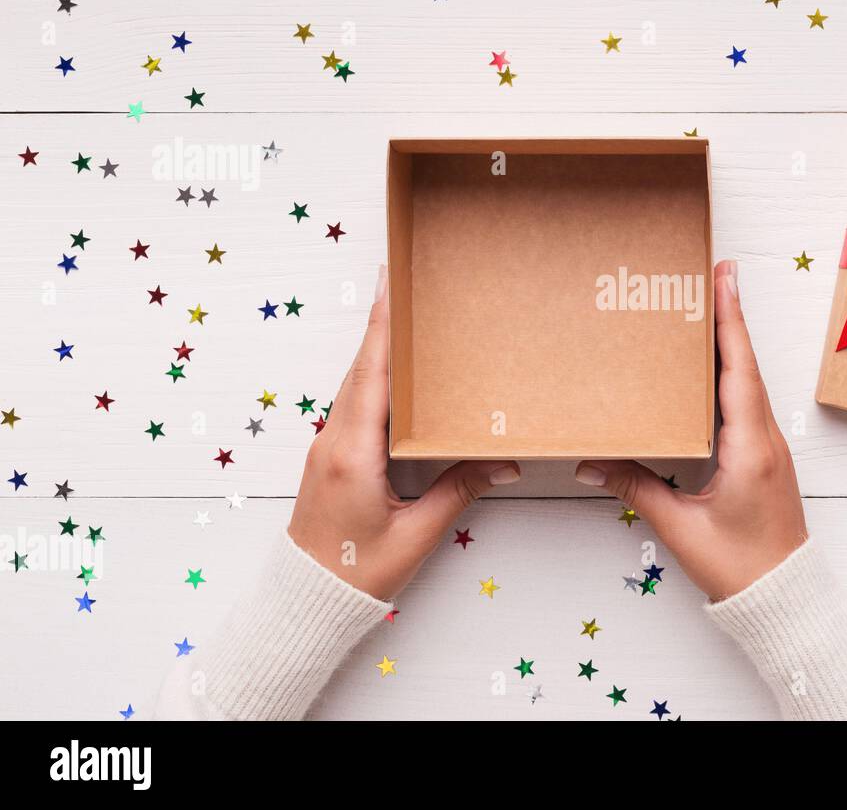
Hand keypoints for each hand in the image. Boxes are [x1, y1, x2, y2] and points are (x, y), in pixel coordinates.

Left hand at [288, 265, 520, 599]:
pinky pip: (351, 403)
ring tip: (400, 317)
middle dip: (382, 323)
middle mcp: (333, 440)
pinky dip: (371, 377)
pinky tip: (391, 375)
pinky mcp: (329, 458)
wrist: (305, 600)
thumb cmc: (356, 572)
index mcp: (352, 452)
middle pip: (361, 368)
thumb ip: (459, 490)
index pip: (372, 373)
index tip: (390, 282)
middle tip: (402, 282)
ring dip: (376, 348)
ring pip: (354, 384)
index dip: (383, 326)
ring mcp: (326, 447)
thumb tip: (503, 462)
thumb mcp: (416, 533)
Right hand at [575, 259, 806, 600]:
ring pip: (750, 382)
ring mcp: (769, 448)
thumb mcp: (679, 526)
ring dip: (732, 344)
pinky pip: (748, 403)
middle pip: (746, 365)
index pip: (738, 369)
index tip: (725, 276)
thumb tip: (589, 462)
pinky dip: (733, 375)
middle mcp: (766, 438)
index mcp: (749, 447)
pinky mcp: (764, 459)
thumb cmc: (738, 567)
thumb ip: (635, 487)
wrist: (784, 598)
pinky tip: (714, 369)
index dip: (729, 320)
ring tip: (709, 309)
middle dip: (730, 317)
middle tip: (713, 274)